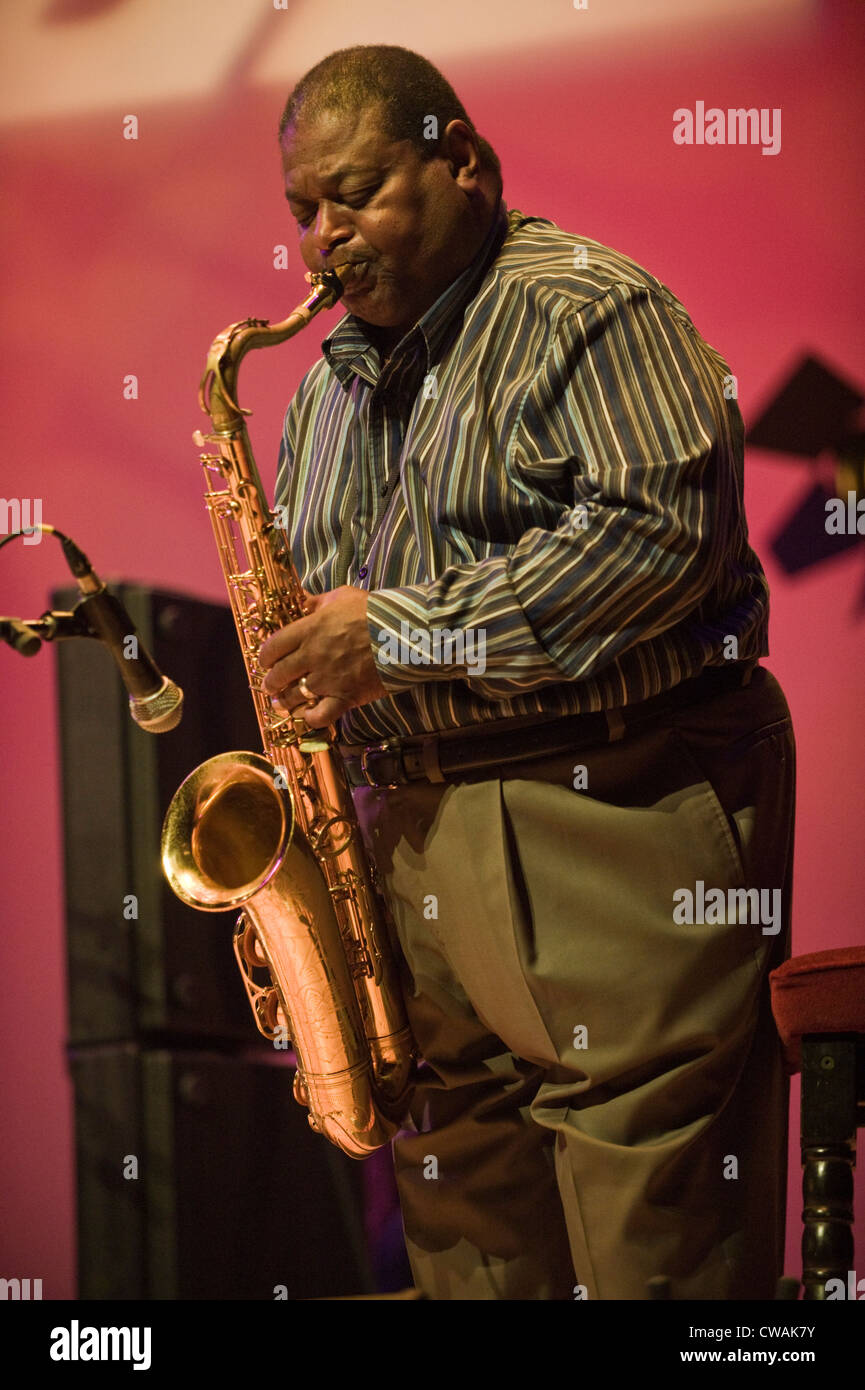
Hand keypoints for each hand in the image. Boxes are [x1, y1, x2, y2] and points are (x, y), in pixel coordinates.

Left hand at [259, 587, 386, 727]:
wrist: (404, 632)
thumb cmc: (374, 611)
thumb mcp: (343, 596)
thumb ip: (318, 601)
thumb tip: (303, 600)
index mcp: (309, 629)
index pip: (272, 647)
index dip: (264, 657)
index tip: (265, 662)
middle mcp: (313, 656)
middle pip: (279, 674)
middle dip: (271, 682)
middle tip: (271, 685)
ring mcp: (328, 678)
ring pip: (294, 696)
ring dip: (285, 701)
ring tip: (283, 703)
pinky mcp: (345, 696)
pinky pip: (320, 716)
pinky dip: (311, 719)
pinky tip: (308, 716)